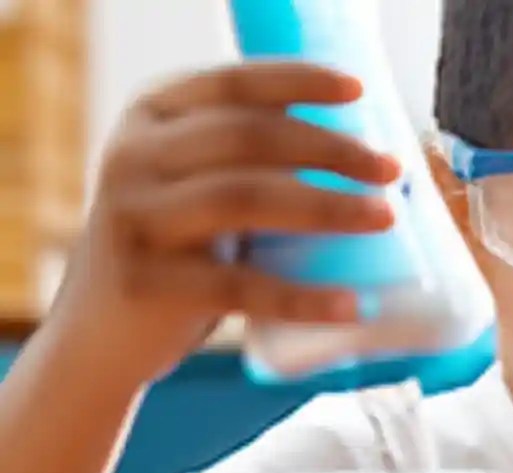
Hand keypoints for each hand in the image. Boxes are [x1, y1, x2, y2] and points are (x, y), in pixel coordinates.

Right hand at [46, 61, 400, 386]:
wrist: (102, 332)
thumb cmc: (179, 249)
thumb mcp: (198, 185)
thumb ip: (253, 158)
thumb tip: (363, 146)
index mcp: (152, 117)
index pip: (233, 83)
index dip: (299, 80)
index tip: (359, 91)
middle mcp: (133, 157)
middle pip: (248, 136)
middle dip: (330, 148)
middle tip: (391, 169)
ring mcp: (134, 219)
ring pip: (244, 198)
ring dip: (327, 206)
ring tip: (386, 218)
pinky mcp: (147, 284)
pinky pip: (239, 286)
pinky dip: (303, 297)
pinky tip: (352, 306)